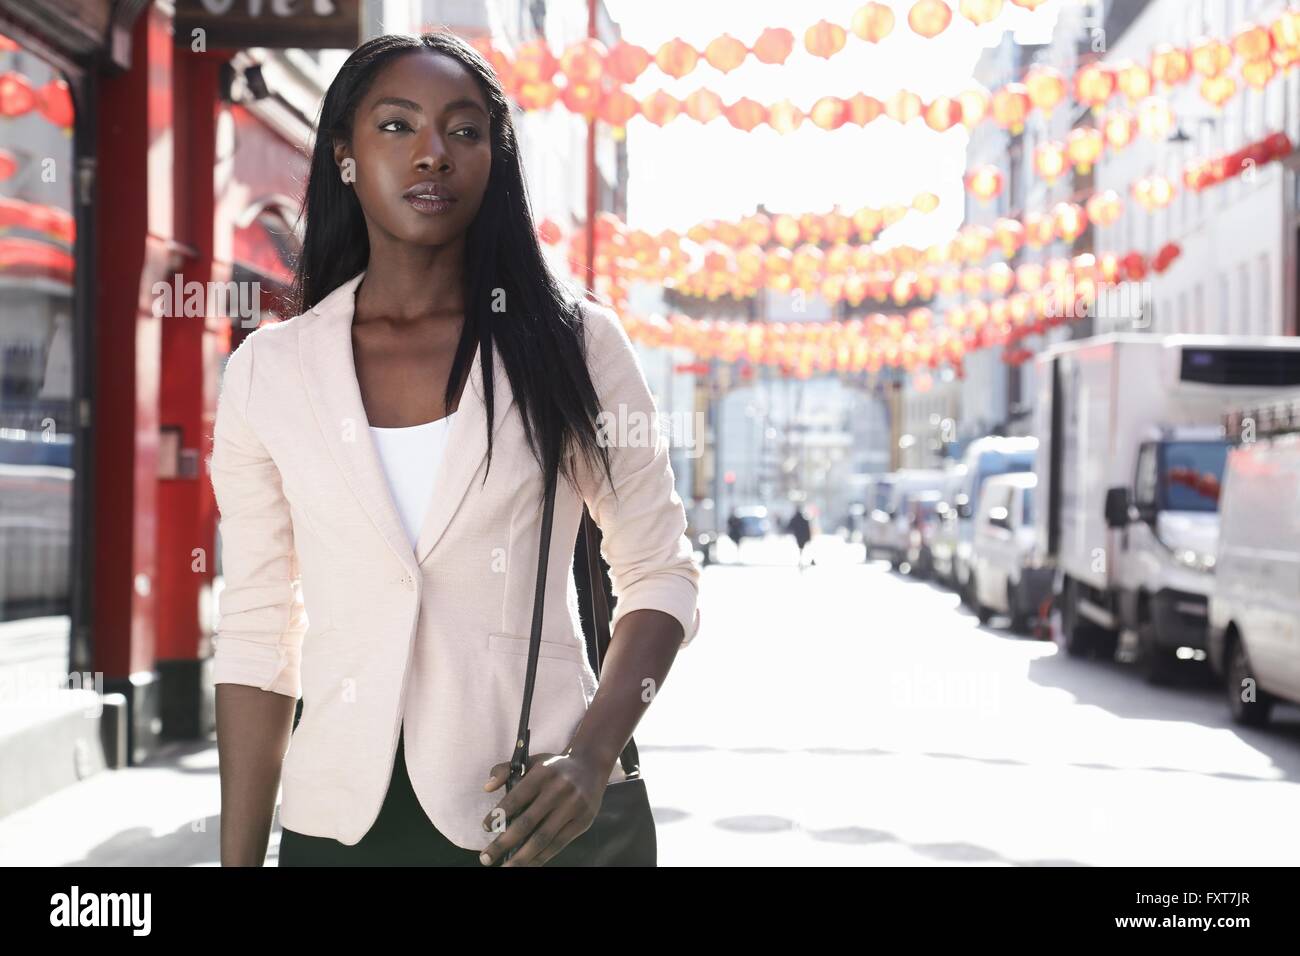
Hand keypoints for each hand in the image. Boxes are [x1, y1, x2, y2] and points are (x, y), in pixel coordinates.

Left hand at [479, 749, 609, 865]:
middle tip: (486, 857)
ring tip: (505, 868)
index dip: (498, 815)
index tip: (485, 828)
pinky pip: (559, 844)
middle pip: (527, 823)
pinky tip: (527, 864)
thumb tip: (487, 788)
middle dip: (503, 843)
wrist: (591, 765)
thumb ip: (506, 770)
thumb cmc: (554, 767)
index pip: (516, 798)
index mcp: (543, 773)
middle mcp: (559, 790)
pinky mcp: (583, 821)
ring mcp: (573, 807)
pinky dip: (541, 857)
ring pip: (543, 838)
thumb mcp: (532, 760)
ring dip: (521, 857)